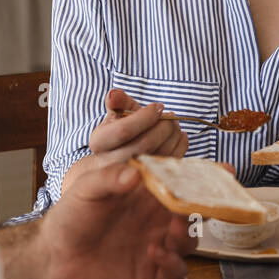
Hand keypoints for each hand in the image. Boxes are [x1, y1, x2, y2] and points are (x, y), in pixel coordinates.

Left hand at [38, 160, 197, 278]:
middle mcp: (154, 217)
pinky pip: (176, 269)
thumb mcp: (85, 188)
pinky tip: (156, 253)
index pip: (180, 181)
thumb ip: (109, 178)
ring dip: (188, 233)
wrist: (50, 258)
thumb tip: (135, 173)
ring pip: (189, 239)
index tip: (223, 171)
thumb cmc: (68, 218)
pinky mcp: (150, 273)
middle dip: (209, 206)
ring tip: (172, 227)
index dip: (202, 176)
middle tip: (212, 202)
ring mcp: (154, 244)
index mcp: (144, 193)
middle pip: (193, 211)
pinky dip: (174, 262)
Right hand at [62, 89, 186, 194]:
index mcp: (99, 142)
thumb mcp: (118, 113)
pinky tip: (180, 137)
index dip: (145, 117)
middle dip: (162, 127)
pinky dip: (179, 148)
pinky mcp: (149, 183)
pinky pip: (168, 167)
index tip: (158, 107)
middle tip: (170, 116)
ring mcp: (130, 176)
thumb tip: (114, 95)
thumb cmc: (123, 128)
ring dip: (172, 136)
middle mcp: (110, 162)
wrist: (124, 154)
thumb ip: (118, 102)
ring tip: (174, 125)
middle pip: (143, 145)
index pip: (124, 131)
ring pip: (158, 157)